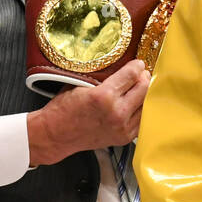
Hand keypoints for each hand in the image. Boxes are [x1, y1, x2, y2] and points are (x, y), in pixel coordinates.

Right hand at [26, 59, 150, 165]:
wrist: (55, 135)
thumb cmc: (63, 110)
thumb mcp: (79, 84)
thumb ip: (103, 76)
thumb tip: (121, 65)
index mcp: (104, 96)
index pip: (132, 75)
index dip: (137, 66)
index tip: (138, 64)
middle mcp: (116, 113)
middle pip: (144, 88)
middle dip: (143, 78)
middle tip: (140, 74)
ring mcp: (122, 127)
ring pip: (146, 104)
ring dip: (143, 94)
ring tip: (137, 88)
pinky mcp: (124, 137)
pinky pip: (142, 120)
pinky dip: (140, 110)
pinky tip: (135, 104)